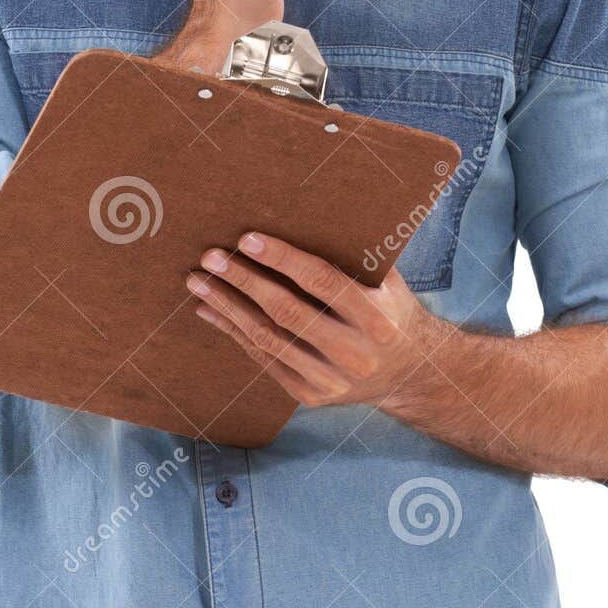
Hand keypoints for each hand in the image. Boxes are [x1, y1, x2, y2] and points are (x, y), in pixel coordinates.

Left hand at [183, 231, 441, 409]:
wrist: (409, 373)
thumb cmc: (391, 310)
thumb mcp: (387, 282)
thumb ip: (354, 255)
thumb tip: (302, 212)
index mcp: (377, 318)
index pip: (322, 282)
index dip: (282, 258)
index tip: (247, 238)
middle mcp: (355, 353)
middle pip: (287, 312)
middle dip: (243, 281)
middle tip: (211, 257)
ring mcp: (332, 379)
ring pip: (268, 339)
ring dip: (227, 307)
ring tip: (199, 282)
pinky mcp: (311, 396)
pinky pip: (264, 359)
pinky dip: (233, 332)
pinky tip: (210, 311)